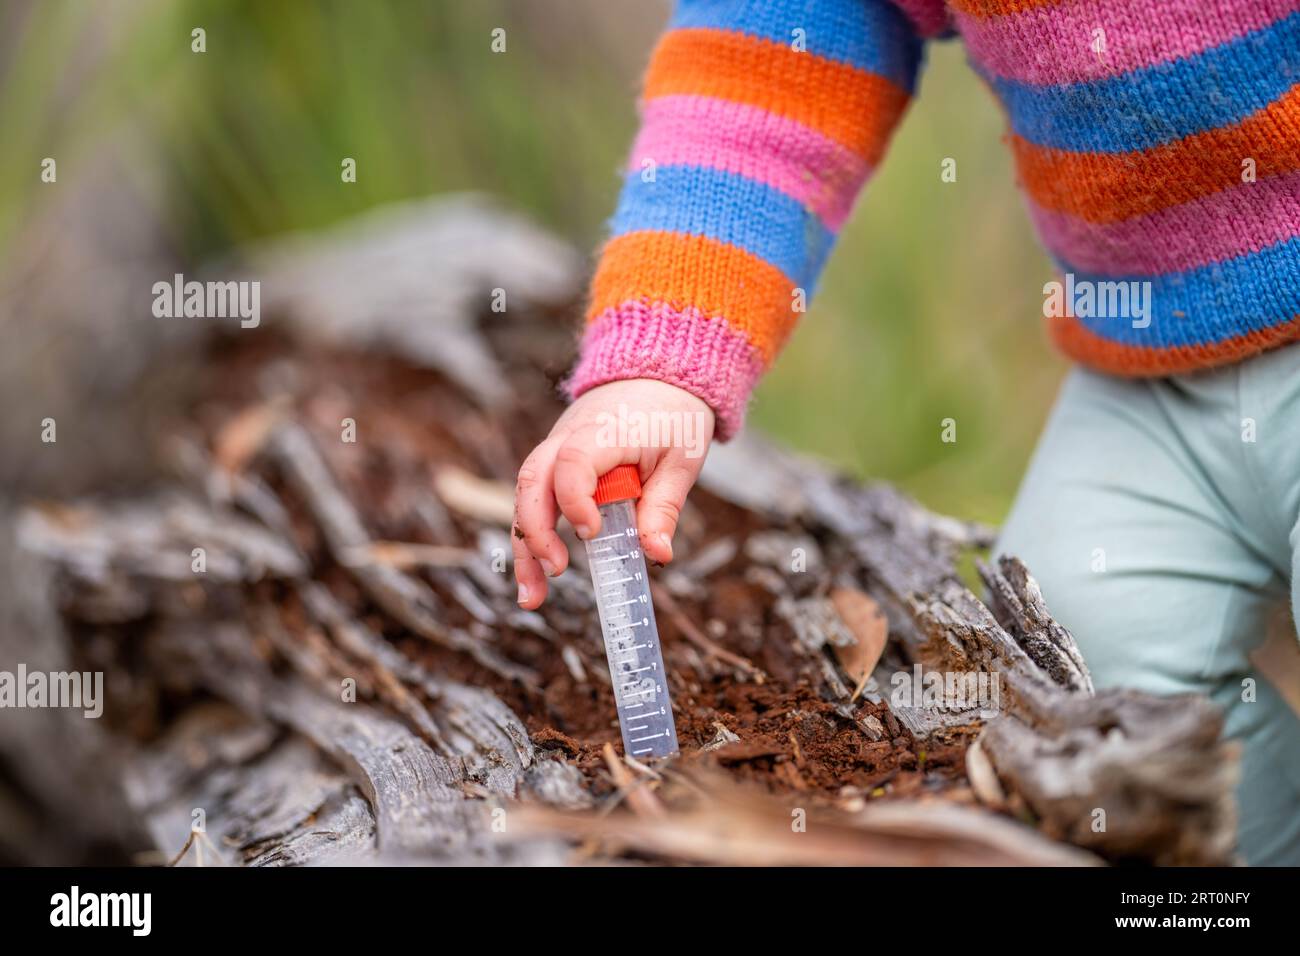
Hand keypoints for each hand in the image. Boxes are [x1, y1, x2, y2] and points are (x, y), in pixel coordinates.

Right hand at [512, 378, 714, 608]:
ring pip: (525, 494)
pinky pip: (535, 498)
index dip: (575, 501)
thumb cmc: (673, 416)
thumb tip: (657, 555)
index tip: (591, 533)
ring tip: (532, 596)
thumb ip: (664, 507)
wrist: (659, 375)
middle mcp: (568, 436)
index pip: (573, 463)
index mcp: (604, 431)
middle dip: (535, 532)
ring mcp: (556, 447)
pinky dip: (533, 534)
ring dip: (525, 544)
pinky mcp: (555, 462)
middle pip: (532, 481)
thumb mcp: (681, 462)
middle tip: (556, 572)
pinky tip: (536, 573)